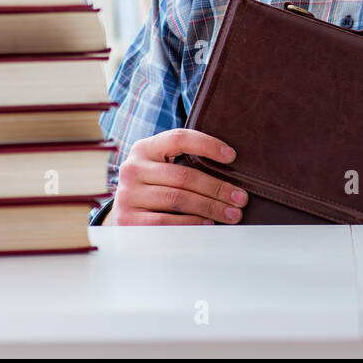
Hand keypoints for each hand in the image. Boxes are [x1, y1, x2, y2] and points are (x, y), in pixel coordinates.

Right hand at [106, 127, 249, 224]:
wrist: (122, 214)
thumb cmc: (152, 187)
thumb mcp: (160, 167)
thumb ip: (183, 161)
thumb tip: (230, 165)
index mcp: (143, 149)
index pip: (179, 138)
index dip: (207, 145)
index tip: (232, 156)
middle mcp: (132, 169)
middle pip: (184, 176)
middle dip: (218, 188)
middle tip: (241, 198)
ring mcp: (128, 195)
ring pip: (178, 199)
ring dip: (210, 207)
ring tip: (232, 214)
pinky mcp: (128, 220)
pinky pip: (166, 221)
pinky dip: (191, 223)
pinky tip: (208, 224)